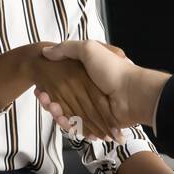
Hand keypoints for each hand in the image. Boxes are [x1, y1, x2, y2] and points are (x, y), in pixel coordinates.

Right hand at [37, 40, 165, 131]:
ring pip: (67, 112)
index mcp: (86, 73)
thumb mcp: (90, 49)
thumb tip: (47, 51)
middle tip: (43, 98)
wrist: (132, 94)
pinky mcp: (96, 122)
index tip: (40, 88)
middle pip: (62, 97)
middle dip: (50, 100)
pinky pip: (77, 124)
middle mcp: (88, 89)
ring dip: (56, 111)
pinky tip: (62, 120)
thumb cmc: (113, 70)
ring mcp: (92, 107)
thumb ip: (68, 48)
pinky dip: (67, 123)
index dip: (49, 85)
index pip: (62, 80)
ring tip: (52, 108)